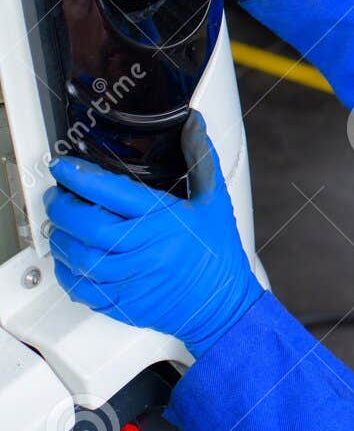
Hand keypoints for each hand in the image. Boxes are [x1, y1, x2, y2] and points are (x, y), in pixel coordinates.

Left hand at [44, 111, 262, 357]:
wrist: (223, 306)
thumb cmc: (218, 254)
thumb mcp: (214, 200)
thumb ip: (200, 157)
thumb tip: (193, 124)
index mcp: (163, 219)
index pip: (111, 191)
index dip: (79, 175)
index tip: (63, 166)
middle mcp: (144, 249)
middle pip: (87, 224)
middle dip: (61, 206)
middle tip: (54, 194)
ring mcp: (131, 279)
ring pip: (79, 257)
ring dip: (60, 238)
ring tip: (58, 224)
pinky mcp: (122, 304)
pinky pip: (82, 289)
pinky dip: (67, 272)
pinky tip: (68, 259)